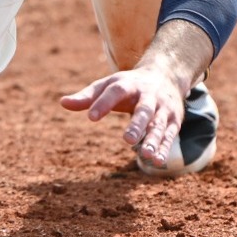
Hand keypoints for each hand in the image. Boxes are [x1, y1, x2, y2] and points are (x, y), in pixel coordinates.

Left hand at [60, 65, 186, 169]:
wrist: (167, 75)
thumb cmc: (130, 85)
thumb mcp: (109, 85)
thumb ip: (88, 97)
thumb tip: (62, 102)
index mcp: (129, 84)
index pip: (115, 91)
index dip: (103, 103)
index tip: (91, 117)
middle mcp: (149, 95)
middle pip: (144, 109)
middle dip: (137, 124)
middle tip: (127, 139)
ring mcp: (163, 108)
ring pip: (159, 124)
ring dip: (154, 140)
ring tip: (146, 155)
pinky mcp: (174, 120)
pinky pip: (169, 135)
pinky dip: (164, 148)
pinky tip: (156, 161)